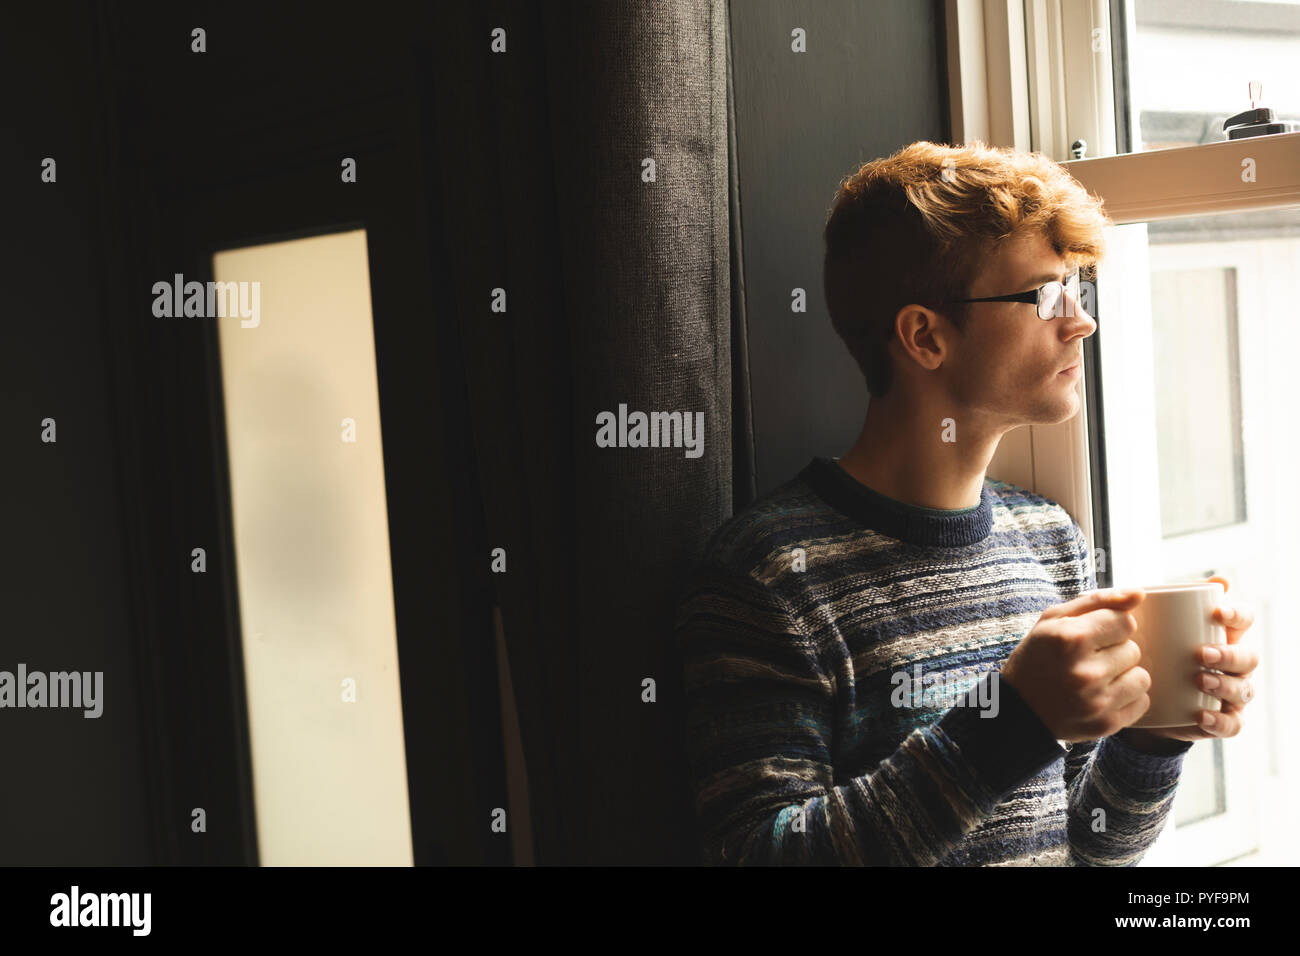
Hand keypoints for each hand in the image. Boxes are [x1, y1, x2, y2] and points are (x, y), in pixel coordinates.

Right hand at [1001, 588, 1151, 742]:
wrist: (1018, 710)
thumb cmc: (1036, 658)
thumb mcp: (1054, 620)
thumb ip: (1097, 601)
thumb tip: (1140, 593)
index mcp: (1071, 639)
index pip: (1125, 622)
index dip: (1110, 627)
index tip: (1093, 636)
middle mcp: (1085, 671)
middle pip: (1133, 650)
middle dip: (1114, 652)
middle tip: (1088, 660)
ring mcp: (1097, 701)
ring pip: (1142, 677)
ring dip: (1124, 676)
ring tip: (1098, 679)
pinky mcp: (1106, 724)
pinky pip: (1141, 702)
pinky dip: (1126, 698)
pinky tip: (1102, 697)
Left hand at [1120, 576, 1257, 746]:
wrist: (1142, 697)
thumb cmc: (1154, 651)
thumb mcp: (1154, 626)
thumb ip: (1160, 604)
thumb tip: (1156, 588)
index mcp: (1223, 636)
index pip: (1244, 620)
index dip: (1237, 615)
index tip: (1216, 613)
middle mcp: (1234, 665)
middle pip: (1248, 658)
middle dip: (1229, 655)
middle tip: (1201, 653)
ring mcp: (1231, 693)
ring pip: (1244, 690)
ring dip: (1225, 686)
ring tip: (1200, 681)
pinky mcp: (1221, 720)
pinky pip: (1232, 724)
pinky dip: (1219, 720)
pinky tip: (1201, 715)